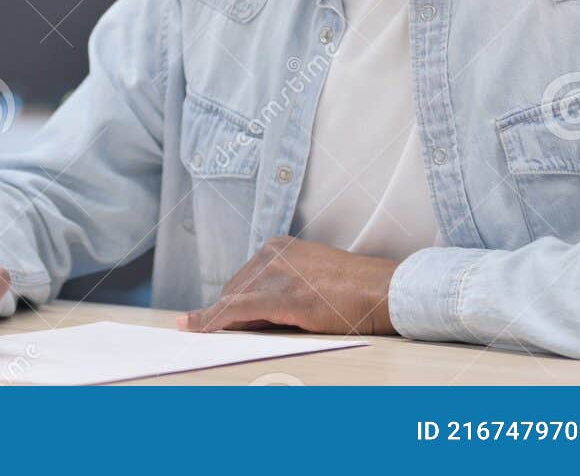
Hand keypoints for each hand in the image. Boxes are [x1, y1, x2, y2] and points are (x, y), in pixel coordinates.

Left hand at [177, 236, 398, 335]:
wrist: (382, 290)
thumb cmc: (351, 291)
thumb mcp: (309, 277)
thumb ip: (279, 288)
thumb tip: (248, 315)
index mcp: (279, 247)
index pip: (243, 278)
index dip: (229, 302)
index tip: (205, 317)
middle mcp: (273, 254)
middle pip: (235, 289)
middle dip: (227, 314)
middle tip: (217, 331)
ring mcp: (279, 274)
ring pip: (234, 301)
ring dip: (220, 321)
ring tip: (209, 333)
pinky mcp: (285, 297)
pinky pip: (238, 310)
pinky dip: (214, 320)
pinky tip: (198, 328)